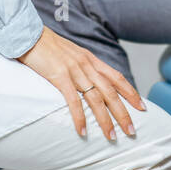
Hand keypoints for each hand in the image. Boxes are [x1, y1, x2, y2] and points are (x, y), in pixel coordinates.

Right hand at [17, 26, 144, 139]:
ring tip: (112, 136)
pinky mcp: (59, 76)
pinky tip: (82, 131)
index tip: (142, 106)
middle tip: (132, 130)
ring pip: (96, 98)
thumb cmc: (47, 46)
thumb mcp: (71, 53)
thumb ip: (82, 66)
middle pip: (111, 92)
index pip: (117, 77)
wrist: (28, 34)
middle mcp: (86, 64)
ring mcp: (74, 70)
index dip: (131, 92)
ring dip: (105, 119)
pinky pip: (73, 101)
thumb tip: (90, 81)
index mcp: (90, 59)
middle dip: (123, 112)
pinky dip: (80, 117)